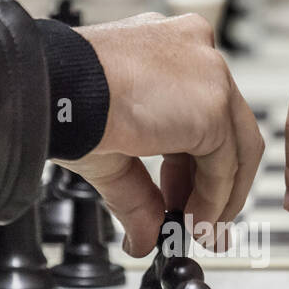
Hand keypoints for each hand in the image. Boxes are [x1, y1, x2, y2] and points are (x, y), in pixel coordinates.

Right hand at [59, 13, 264, 256]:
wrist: (52, 88)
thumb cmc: (63, 100)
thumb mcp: (113, 154)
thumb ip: (140, 195)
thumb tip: (145, 237)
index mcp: (167, 51)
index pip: (200, 112)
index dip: (195, 164)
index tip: (186, 197)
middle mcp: (195, 52)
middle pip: (228, 127)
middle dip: (214, 183)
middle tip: (201, 221)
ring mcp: (210, 74)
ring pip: (237, 145)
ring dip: (220, 196)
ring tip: (199, 229)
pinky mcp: (214, 103)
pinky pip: (226, 162)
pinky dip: (215, 197)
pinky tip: (195, 220)